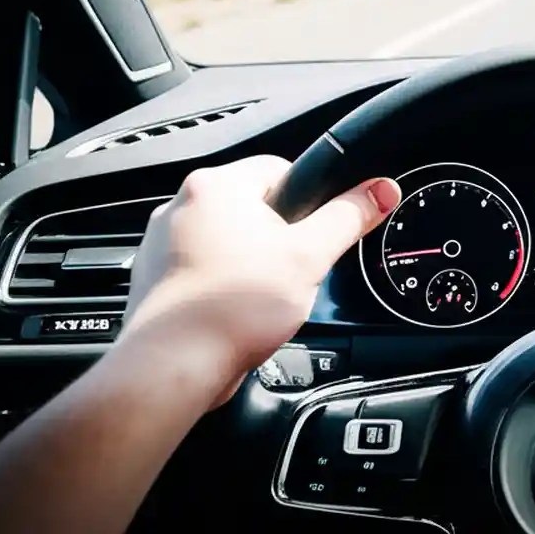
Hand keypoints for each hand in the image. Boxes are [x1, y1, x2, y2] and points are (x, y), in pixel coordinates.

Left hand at [121, 156, 399, 407]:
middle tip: (293, 271)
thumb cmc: (234, 307)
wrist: (176, 364)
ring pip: (227, 241)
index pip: (279, 169)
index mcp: (217, 185)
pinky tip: (236, 311)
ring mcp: (162, 242)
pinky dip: (222, 287)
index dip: (309, 202)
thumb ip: (348, 217)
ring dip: (249, 263)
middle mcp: (181, 205)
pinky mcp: (155, 278)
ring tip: (262, 297)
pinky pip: (203, 270)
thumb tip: (380, 190)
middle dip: (278, 239)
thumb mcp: (310, 256)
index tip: (317, 233)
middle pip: (252, 208)